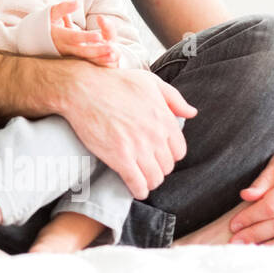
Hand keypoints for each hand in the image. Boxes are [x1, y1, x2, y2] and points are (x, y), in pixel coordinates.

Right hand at [49, 1, 116, 67]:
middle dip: (97, 50)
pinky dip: (97, 61)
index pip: (74, 37)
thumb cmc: (44, 24)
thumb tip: (77, 3)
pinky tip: (109, 60)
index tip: (99, 35)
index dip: (86, 37)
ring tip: (113, 55)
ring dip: (99, 58)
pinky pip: (85, 60)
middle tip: (111, 48)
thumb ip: (63, 8)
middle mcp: (65, 47)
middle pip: (82, 51)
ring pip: (85, 58)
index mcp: (60, 35)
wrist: (34, 40)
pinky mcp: (72, 57)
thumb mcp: (51, 13)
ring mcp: (69, 54)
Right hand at [55, 59, 195, 198]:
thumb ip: (174, 98)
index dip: (169, 155)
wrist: (82, 88)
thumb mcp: (149, 82)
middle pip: (167, 166)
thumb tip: (192, 113)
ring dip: (149, 181)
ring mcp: (138, 148)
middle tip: (146, 166)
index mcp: (164, 118)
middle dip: (158, 168)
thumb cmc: (113, 82)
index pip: (179, 151)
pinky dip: (138, 190)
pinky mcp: (119, 158)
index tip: (158, 154)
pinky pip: (137, 184)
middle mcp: (155, 135)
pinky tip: (135, 189)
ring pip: (155, 178)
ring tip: (141, 178)